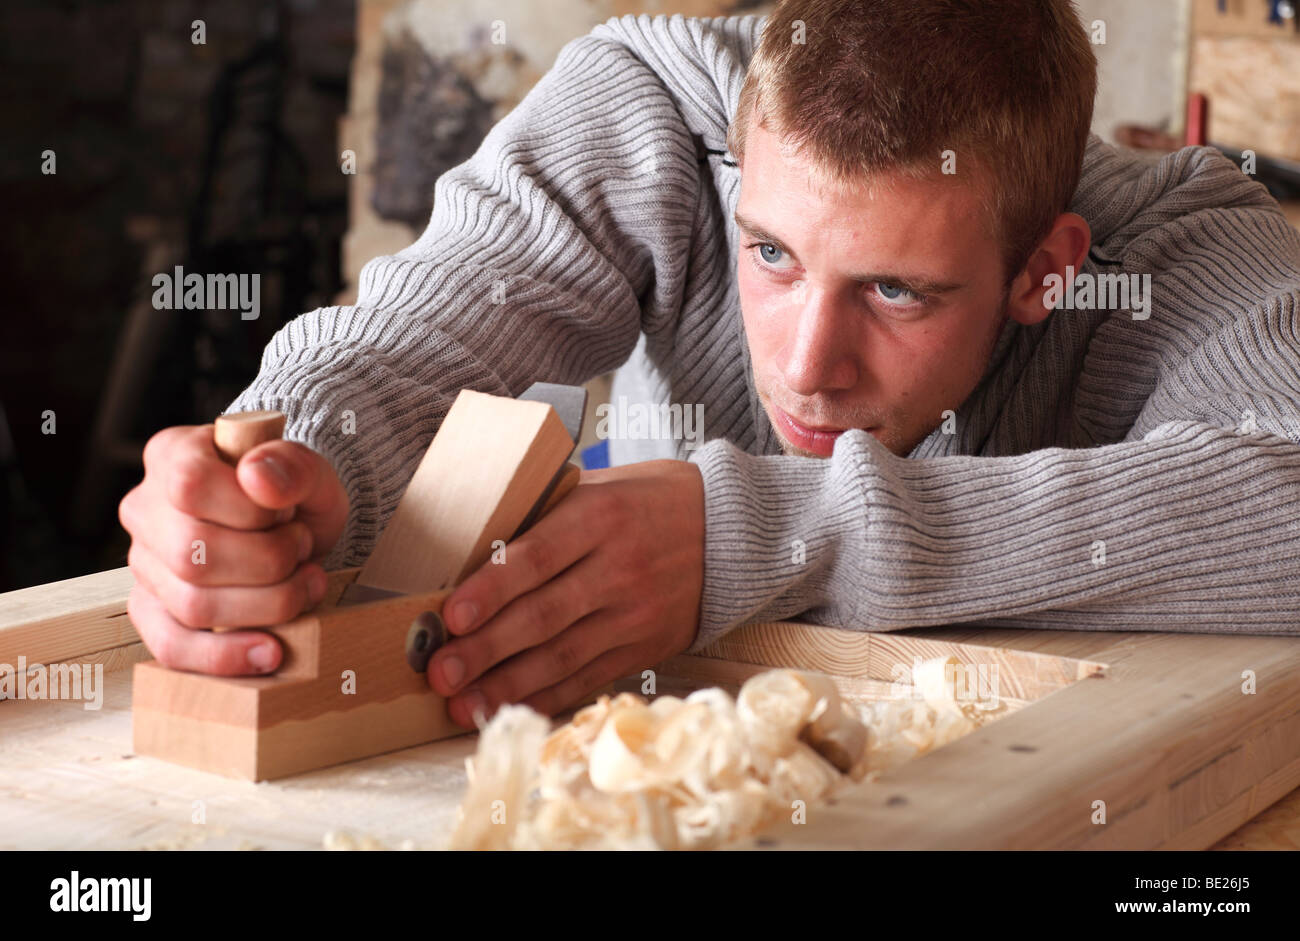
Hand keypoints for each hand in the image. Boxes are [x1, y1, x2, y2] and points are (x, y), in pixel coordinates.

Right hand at [118, 424, 348, 674]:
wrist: (294, 526)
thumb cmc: (293, 494)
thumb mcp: (310, 470)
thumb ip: (293, 465)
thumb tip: (257, 475)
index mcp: (173, 455)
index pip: (190, 485)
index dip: (250, 510)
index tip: (287, 514)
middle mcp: (146, 508)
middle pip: (193, 557)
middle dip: (270, 563)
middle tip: (303, 549)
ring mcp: (143, 563)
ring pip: (192, 606)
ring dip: (267, 605)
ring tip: (303, 585)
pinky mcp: (152, 609)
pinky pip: (172, 646)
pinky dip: (225, 657)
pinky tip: (268, 652)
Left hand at [427, 459, 704, 727]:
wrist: (730, 530)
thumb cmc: (649, 500)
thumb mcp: (600, 486)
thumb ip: (545, 512)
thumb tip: (470, 547)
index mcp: (600, 517)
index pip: (536, 558)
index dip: (490, 590)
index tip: (450, 617)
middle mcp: (619, 568)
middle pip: (543, 616)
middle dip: (486, 649)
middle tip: (440, 672)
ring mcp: (634, 613)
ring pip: (562, 656)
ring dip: (507, 685)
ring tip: (461, 704)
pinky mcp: (645, 646)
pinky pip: (588, 678)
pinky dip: (546, 697)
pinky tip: (508, 708)